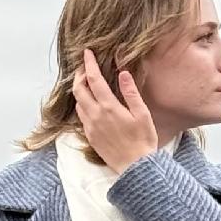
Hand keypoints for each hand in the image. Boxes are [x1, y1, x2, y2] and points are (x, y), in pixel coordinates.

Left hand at [72, 47, 159, 173]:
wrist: (135, 168)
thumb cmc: (143, 141)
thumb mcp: (142, 114)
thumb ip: (131, 92)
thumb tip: (123, 73)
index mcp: (109, 107)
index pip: (93, 79)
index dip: (89, 64)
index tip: (87, 53)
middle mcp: (95, 115)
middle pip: (79, 89)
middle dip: (80, 75)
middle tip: (85, 68)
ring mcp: (90, 127)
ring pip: (78, 102)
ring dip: (80, 90)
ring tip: (87, 84)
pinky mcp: (90, 136)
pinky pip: (81, 116)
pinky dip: (82, 105)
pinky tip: (90, 104)